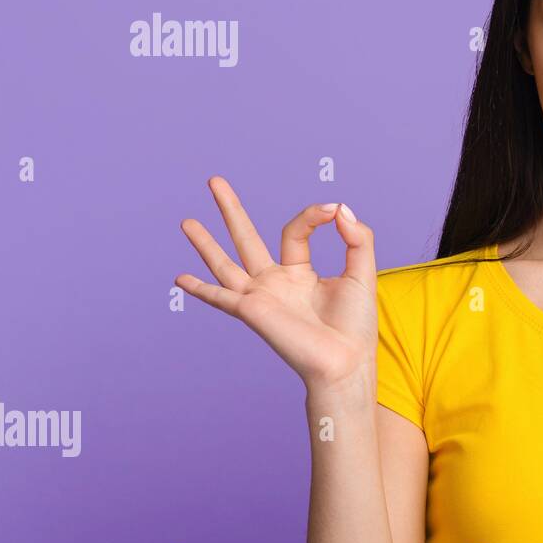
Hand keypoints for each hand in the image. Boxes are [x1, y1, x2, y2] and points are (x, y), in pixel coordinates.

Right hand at [175, 176, 376, 393]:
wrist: (347, 361)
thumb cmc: (356, 325)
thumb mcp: (362, 272)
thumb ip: (357, 238)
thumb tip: (339, 207)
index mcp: (300, 273)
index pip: (295, 230)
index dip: (314, 215)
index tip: (333, 210)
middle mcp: (275, 282)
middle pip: (246, 238)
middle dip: (230, 209)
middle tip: (214, 180)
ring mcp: (260, 296)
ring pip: (225, 263)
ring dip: (205, 243)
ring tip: (187, 221)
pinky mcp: (252, 311)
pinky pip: (221, 297)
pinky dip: (200, 289)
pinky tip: (179, 279)